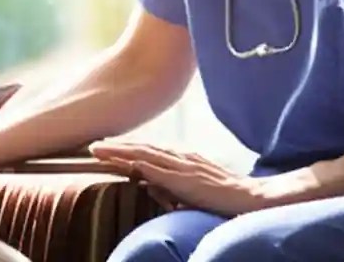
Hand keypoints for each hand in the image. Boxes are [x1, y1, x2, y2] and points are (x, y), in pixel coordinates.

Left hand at [88, 141, 320, 216]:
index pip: (146, 150)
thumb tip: (144, 184)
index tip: (102, 147)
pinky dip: (143, 165)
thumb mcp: (189, 187)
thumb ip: (167, 184)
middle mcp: (180, 158)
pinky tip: (128, 162)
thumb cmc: (223, 194)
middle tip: (92, 145)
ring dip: (121, 151)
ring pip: (146, 155)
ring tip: (99, 150)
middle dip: (116, 146)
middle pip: (142, 148)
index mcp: (181, 158)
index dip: (123, 148)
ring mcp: (184, 167)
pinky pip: (162, 170)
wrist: (251, 197)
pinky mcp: (189, 180)